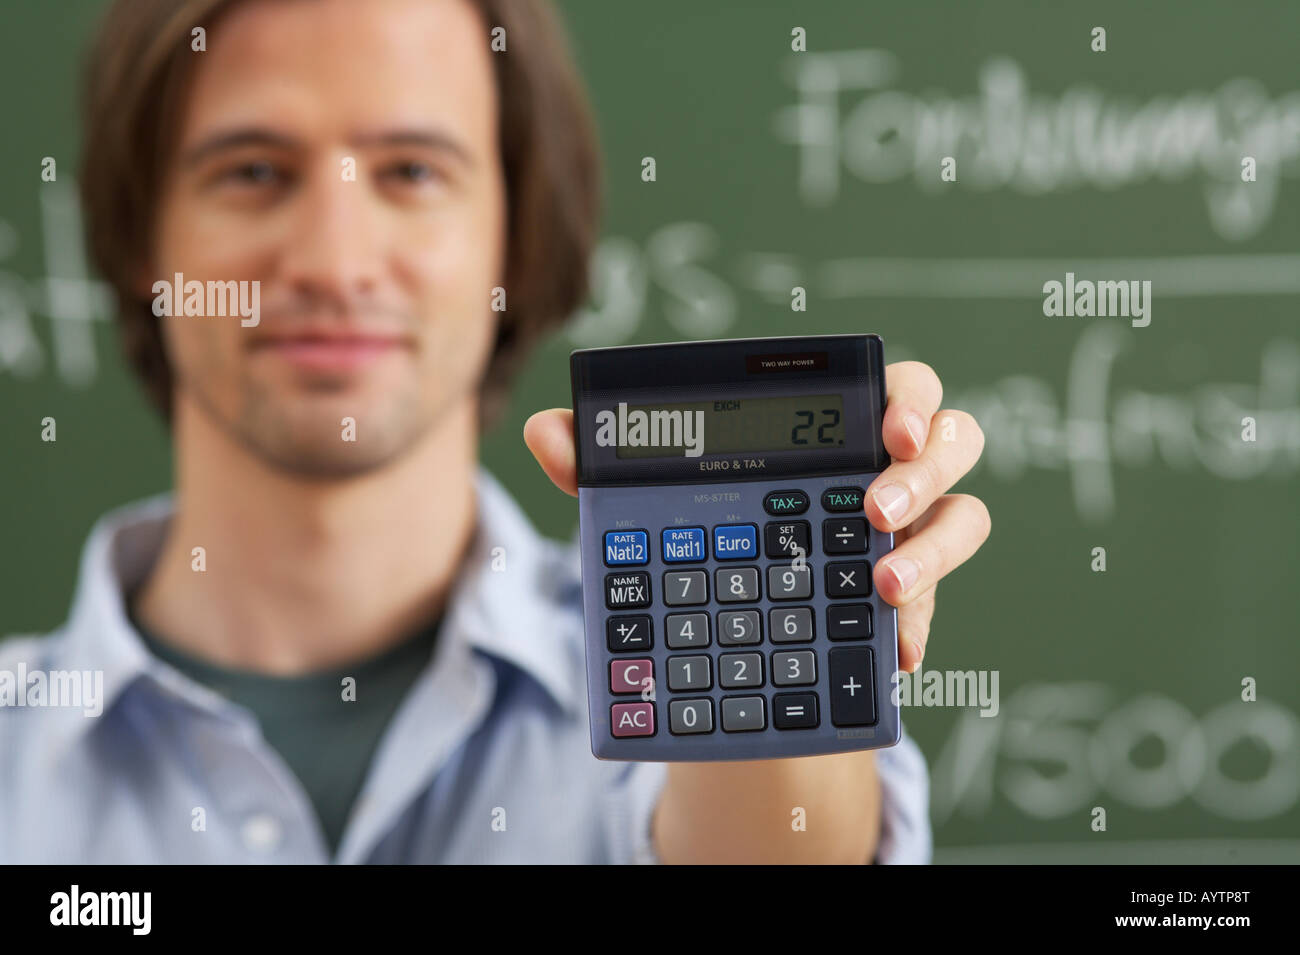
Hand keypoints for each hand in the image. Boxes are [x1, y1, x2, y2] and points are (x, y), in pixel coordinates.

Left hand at [523, 359, 990, 674]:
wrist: (740, 654)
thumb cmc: (708, 552)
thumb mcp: (652, 514)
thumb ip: (605, 472)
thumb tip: (544, 431)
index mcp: (835, 437)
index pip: (892, 389)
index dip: (905, 395)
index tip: (888, 423)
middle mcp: (888, 478)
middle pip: (953, 439)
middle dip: (928, 464)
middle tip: (874, 506)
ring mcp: (908, 541)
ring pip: (966, 518)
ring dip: (930, 549)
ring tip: (877, 585)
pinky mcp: (910, 604)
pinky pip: (939, 605)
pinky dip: (918, 624)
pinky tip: (890, 651)